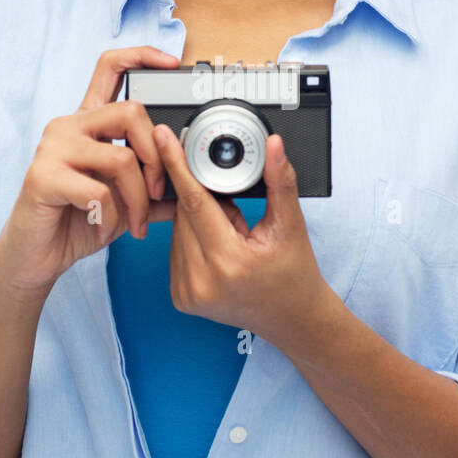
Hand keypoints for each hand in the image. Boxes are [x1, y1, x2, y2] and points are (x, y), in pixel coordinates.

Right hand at [0, 47, 179, 294]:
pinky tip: (102, 230)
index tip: (172, 64)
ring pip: (120, 158)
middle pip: (130, 112)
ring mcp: (52, 148)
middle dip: (156, 157)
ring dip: (138, 200)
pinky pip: (100, 192)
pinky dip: (112, 218)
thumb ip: (154, 188)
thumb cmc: (77, 223)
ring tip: (133, 224)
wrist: (34, 258)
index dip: (142, 56)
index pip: (109, 68)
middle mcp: (68, 126)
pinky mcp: (42, 176)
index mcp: (87, 124)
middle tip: (156, 191)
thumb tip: (194, 184)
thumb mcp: (125, 203)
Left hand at [152, 123, 328, 342]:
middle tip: (236, 212)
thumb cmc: (294, 276)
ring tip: (233, 235)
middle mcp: (201, 281)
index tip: (162, 137)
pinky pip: (176, 248)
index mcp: (229, 262)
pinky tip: (219, 247)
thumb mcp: (291, 225)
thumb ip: (280, 181)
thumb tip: (272, 145)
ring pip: (177, 229)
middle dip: (204, 198)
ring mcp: (186, 293)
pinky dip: (193, 237)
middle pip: (184, 213)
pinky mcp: (180, 297)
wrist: (293, 320)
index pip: (194, 202)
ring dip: (198, 218)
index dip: (178, 165)